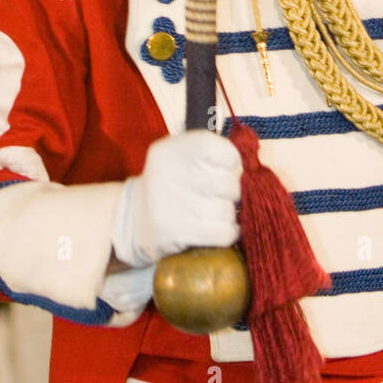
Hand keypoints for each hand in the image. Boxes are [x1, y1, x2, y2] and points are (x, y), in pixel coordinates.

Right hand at [112, 129, 241, 268]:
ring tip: (212, 213)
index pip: (224, 150)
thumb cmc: (168, 184)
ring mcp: (175, 204)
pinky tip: (218, 229)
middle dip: (231, 192)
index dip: (233, 161)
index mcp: (175, 149)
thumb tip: (251, 160)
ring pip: (228, 211)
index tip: (228, 169)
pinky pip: (224, 233)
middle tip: (219, 195)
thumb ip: (212, 152)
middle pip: (230, 184)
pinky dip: (228, 232)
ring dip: (227, 215)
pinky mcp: (179, 232)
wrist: (130, 220)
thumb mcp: (179, 156)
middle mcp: (174, 172)